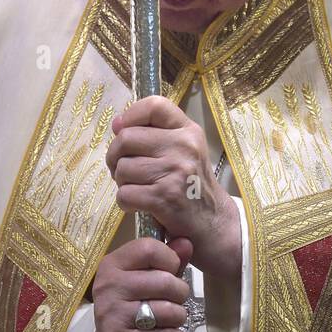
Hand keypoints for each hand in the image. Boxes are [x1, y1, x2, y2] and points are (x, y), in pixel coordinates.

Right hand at [85, 236, 192, 331]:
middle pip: (164, 281)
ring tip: (171, 318)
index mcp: (112, 264)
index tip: (171, 271)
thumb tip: (187, 242)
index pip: (148, 248)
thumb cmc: (131, 307)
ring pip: (169, 310)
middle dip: (180, 293)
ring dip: (179, 317)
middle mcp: (108, 286)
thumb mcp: (146, 279)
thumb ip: (168, 260)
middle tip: (175, 300)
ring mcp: (112, 314)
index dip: (170, 259)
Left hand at [106, 96, 241, 281]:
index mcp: (188, 131)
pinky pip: (124, 194)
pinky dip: (125, 203)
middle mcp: (183, 147)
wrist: (215, 225)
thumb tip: (117, 124)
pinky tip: (140, 205)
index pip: (155, 106)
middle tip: (124, 169)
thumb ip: (157, 135)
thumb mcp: (186, 152)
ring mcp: (174, 172)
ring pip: (122, 168)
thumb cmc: (193, 187)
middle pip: (126, 138)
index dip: (131, 115)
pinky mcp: (164, 198)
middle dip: (115, 156)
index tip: (122, 130)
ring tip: (138, 188)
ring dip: (122, 182)